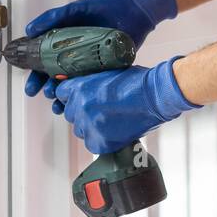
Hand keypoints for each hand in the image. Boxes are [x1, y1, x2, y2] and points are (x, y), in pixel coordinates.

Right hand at [22, 0, 177, 100]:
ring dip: (63, 95)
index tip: (30, 86)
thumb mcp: (75, 10)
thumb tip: (28, 30)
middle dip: (46, 88)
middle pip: (56, 78)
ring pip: (73, 85)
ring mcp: (90, 65)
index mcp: (63, 44)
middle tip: (43, 92)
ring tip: (58, 99)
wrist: (133, 9)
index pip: (44, 63)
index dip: (35, 76)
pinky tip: (78, 101)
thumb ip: (53, 18)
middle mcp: (75, 57)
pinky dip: (85, 95)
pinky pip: (93, 86)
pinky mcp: (107, 70)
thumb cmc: (103, 7)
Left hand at [52, 57, 197, 154]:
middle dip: (82, 111)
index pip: (61, 94)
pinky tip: (113, 131)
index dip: (73, 95)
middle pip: (70, 113)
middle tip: (100, 109)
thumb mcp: (106, 73)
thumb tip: (80, 89)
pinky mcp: (100, 142)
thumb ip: (90, 82)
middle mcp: (80, 107)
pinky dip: (101, 139)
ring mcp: (90, 126)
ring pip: (80, 130)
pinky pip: (92, 144)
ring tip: (109, 120)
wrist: (155, 96)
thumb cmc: (136, 82)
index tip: (80, 98)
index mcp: (80, 88)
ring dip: (90, 126)